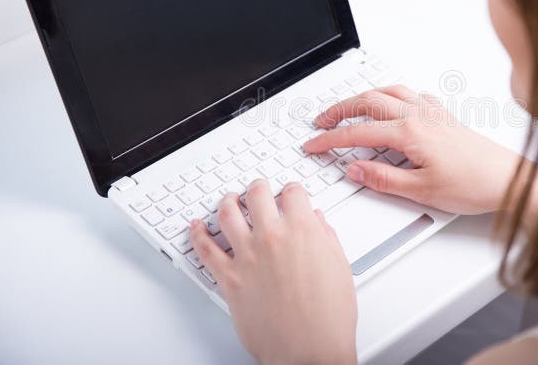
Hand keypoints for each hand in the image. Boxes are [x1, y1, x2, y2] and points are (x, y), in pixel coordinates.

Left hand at [190, 181, 356, 364]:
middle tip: (259, 189)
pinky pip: (205, 249)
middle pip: (257, 194)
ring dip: (227, 201)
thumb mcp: (340, 267)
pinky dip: (198, 233)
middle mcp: (272, 237)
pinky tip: (197, 227)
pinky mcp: (229, 279)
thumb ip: (326, 238)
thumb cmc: (328, 317)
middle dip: (259, 188)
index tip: (291, 193)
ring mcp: (247, 256)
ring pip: (227, 213)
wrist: (310, 350)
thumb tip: (317, 222)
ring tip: (229, 200)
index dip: (292, 190)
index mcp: (303, 230)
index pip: (293, 192)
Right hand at [303, 85, 523, 214]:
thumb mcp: (421, 191)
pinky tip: (391, 105)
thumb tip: (355, 169)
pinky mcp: (444, 115)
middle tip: (321, 122)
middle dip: (340, 109)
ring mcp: (433, 112)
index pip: (358, 132)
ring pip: (389, 92)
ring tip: (348, 108)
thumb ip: (383, 178)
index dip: (330, 139)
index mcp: (410, 133)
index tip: (313, 144)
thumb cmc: (473, 184)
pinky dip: (391, 95)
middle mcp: (420, 115)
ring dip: (363, 97)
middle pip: (368, 101)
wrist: (508, 178)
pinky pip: (410, 95)